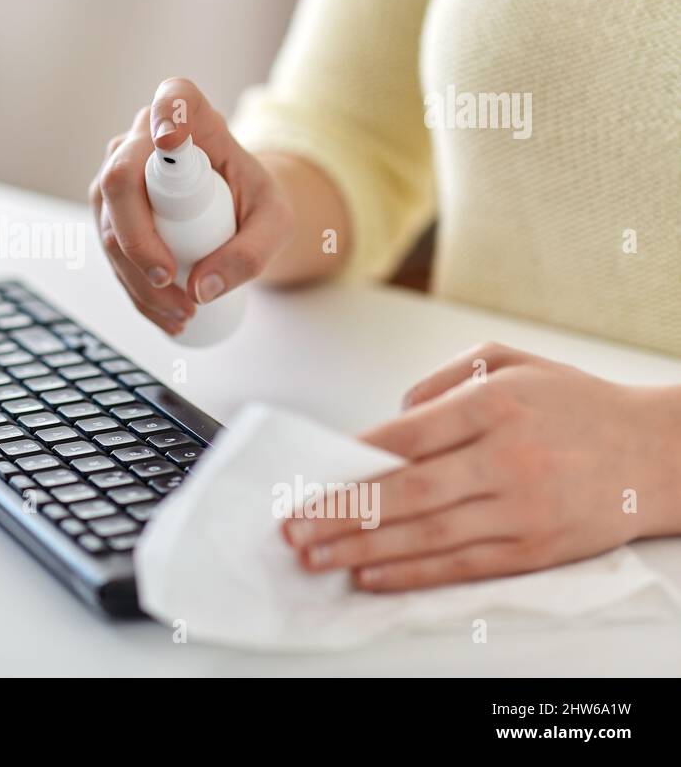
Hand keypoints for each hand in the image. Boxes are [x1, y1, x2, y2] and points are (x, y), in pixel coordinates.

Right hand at [88, 78, 293, 334]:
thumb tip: (202, 288)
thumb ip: (251, 251)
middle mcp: (143, 139)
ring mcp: (118, 174)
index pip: (174, 100)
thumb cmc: (255, 200)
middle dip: (138, 239)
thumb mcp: (275, 223)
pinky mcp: (108, 211)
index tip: (169, 141)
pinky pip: (109, 251)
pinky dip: (134, 290)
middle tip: (170, 280)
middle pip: (120, 179)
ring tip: (183, 313)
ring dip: (138, 278)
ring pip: (108, 224)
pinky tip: (163, 314)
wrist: (236, 211)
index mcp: (192, 117)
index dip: (166, 116)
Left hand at [282, 343, 680, 590]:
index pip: (407, 435)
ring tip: (315, 556)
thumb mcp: (511, 361)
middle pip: (407, 492)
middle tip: (293, 526)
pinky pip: (461, 566)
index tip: (309, 473)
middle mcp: (508, 459)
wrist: (657, 453)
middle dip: (341, 511)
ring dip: (362, 550)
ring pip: (427, 535)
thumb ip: (444, 379)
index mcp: (497, 405)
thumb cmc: (574, 404)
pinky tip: (370, 576)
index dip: (352, 458)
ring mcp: (523, 509)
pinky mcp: (535, 550)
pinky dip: (411, 574)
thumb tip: (392, 416)